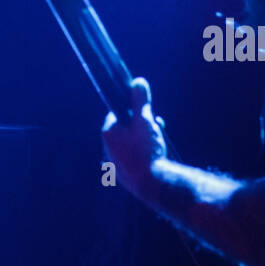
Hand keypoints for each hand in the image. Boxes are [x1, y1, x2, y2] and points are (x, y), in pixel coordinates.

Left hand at [101, 78, 167, 196]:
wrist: (152, 184)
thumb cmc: (146, 150)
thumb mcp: (145, 121)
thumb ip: (141, 102)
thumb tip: (138, 82)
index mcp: (107, 134)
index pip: (117, 115)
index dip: (133, 112)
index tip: (146, 114)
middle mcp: (106, 149)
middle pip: (124, 130)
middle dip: (141, 126)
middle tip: (156, 127)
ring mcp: (115, 164)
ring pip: (129, 145)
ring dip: (143, 140)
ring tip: (158, 142)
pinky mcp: (123, 175)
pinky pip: (132, 159)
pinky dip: (142, 155)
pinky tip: (154, 157)